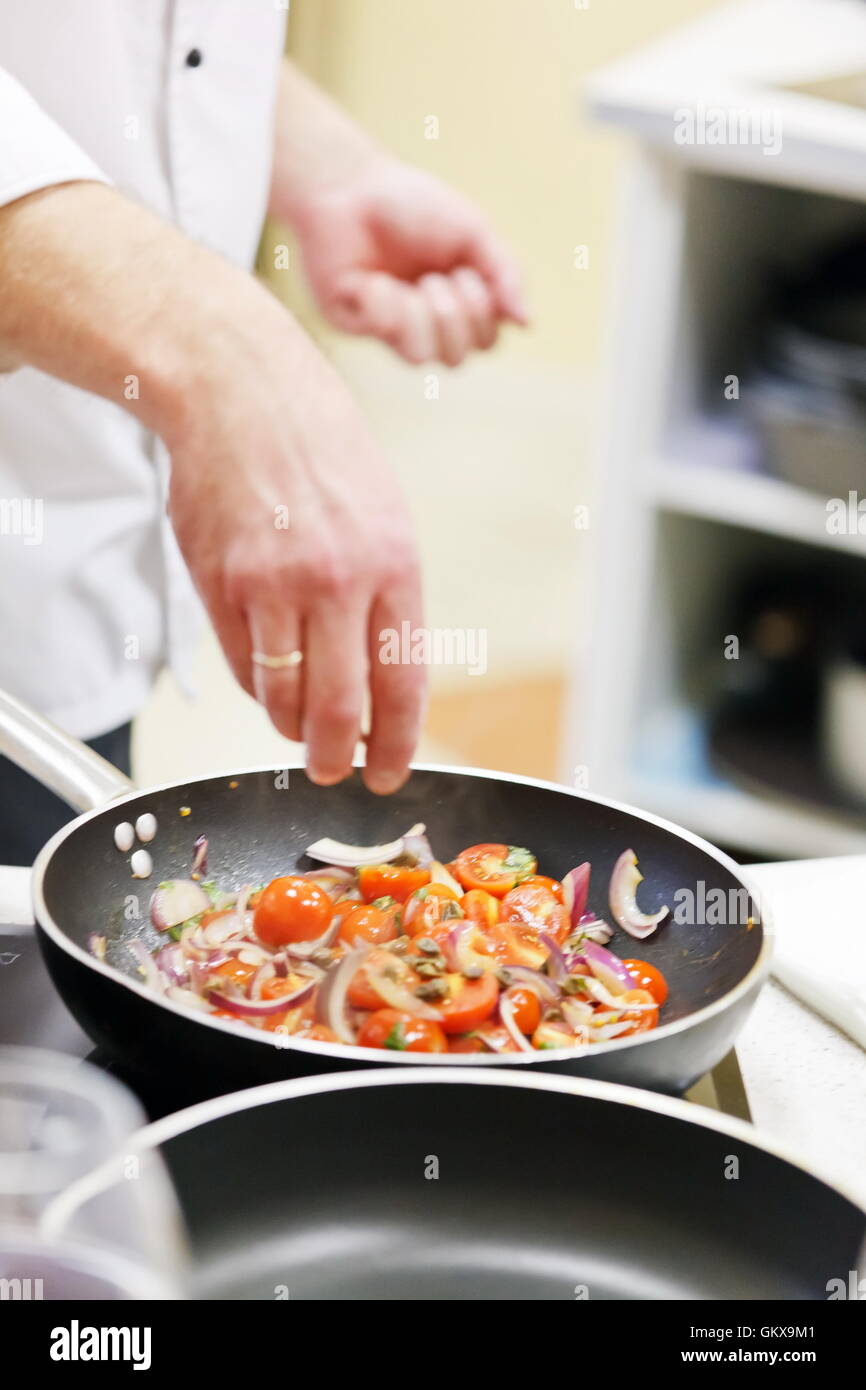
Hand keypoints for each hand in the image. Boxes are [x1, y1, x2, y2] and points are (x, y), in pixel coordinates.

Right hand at [164, 289, 425, 793]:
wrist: (243, 392)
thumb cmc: (322, 455)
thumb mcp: (386, 520)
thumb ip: (386, 603)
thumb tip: (382, 688)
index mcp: (394, 567)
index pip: (403, 684)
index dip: (398, 744)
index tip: (390, 771)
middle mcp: (336, 582)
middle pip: (338, 712)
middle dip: (338, 761)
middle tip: (336, 773)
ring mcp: (272, 586)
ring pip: (282, 700)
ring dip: (293, 730)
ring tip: (300, 726)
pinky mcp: (220, 585)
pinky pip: (241, 669)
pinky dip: (258, 689)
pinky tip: (270, 679)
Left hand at [291, 153, 527, 365]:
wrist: (350, 186)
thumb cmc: (412, 205)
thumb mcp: (473, 231)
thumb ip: (505, 273)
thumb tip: (528, 324)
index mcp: (458, 304)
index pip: (486, 342)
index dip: (483, 314)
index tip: (467, 270)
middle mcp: (425, 323)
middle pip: (457, 359)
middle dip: (453, 316)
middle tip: (435, 277)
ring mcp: (389, 328)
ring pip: (422, 359)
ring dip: (420, 314)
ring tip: (405, 281)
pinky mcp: (356, 325)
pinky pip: (383, 335)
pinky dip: (383, 301)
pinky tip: (370, 278)